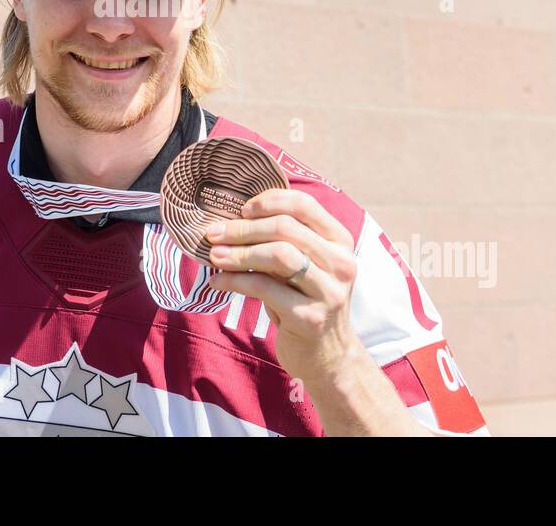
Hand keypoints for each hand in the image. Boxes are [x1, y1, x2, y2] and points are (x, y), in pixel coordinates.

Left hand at [205, 189, 361, 383]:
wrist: (327, 356)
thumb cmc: (306, 300)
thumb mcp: (304, 266)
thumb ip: (284, 242)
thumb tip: (233, 218)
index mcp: (340, 242)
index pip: (304, 205)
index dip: (269, 200)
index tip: (241, 208)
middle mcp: (340, 263)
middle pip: (286, 228)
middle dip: (243, 228)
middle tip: (214, 233)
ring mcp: (328, 291)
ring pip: (279, 255)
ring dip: (239, 253)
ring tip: (214, 255)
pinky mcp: (309, 317)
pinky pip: (265, 289)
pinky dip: (235, 281)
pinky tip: (218, 281)